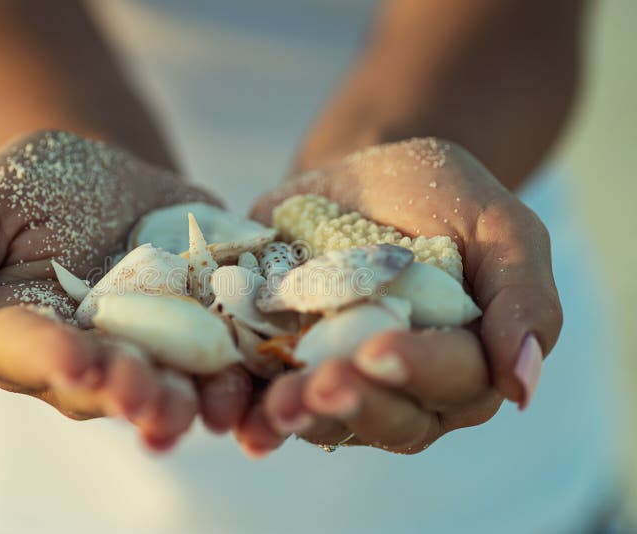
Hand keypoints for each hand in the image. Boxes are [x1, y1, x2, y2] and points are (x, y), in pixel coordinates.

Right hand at [0, 130, 251, 450]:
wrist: (107, 170)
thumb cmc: (30, 187)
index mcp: (20, 334)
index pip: (30, 353)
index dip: (54, 359)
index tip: (79, 362)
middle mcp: (84, 357)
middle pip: (105, 385)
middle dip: (130, 392)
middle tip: (151, 397)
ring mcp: (146, 350)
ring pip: (166, 384)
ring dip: (189, 400)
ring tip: (210, 406)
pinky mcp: (199, 330)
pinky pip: (219, 358)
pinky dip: (238, 374)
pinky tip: (254, 380)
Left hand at [237, 138, 561, 454]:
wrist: (355, 180)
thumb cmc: (434, 194)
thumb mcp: (494, 222)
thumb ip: (524, 296)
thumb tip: (523, 387)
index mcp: (470, 357)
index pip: (456, 380)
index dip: (419, 371)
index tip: (379, 351)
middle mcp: (411, 386)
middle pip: (394, 418)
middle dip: (357, 403)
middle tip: (320, 385)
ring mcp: (349, 381)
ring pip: (334, 420)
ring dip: (304, 417)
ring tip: (275, 406)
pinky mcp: (294, 368)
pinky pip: (277, 401)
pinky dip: (257, 414)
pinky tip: (241, 420)